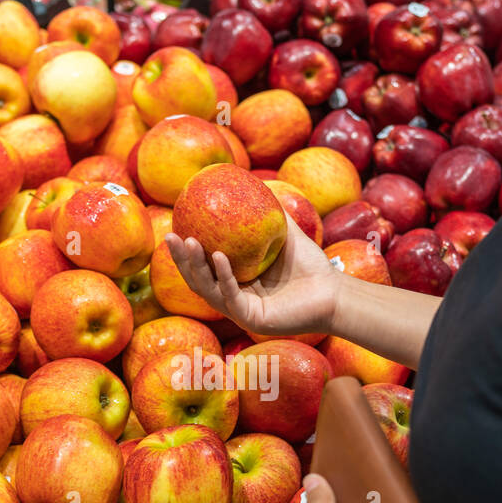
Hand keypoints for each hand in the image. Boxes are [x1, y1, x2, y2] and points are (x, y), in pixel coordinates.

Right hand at [164, 213, 343, 336]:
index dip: (185, 251)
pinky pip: (232, 297)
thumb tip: (253, 181)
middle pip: (198, 280)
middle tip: (169, 236)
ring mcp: (241, 312)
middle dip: (181, 259)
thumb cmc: (311, 267)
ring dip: (196, 267)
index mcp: (236, 282)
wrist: (333, 293)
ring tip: (189, 242)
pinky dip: (224, 277)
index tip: (173, 229)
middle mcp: (234, 299)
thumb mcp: (285, 234)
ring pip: (209, 290)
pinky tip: (219, 256)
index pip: (203, 268)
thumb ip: (269, 213)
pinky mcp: (252, 321)